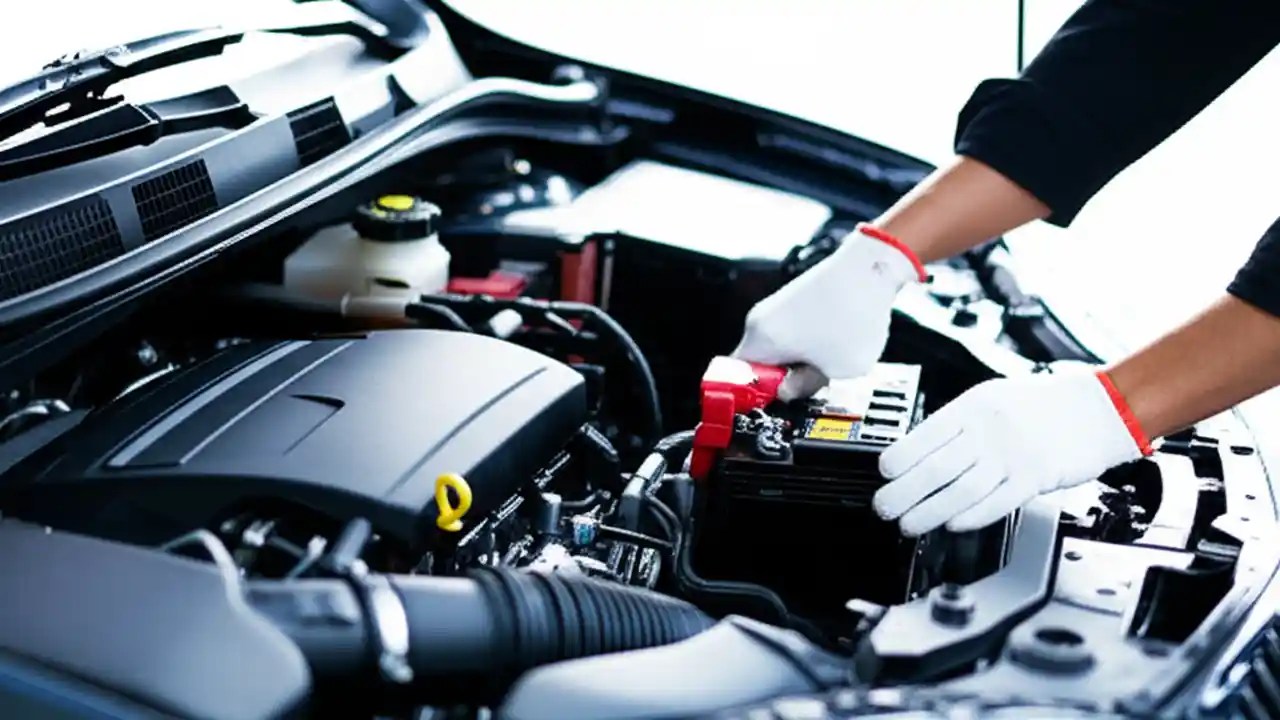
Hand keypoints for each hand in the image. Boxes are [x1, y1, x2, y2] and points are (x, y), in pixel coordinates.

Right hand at [732, 225, 924, 399]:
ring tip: (825, 362)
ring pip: (774, 349)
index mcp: (760, 340)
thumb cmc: (853, 314)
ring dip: (794, 362)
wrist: (873, 267)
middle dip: (779, 380)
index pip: (734, 379)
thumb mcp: (835, 369)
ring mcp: (774, 308)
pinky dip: (804, 344)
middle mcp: (760, 321)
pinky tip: (831, 343)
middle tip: (806, 388)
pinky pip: (787, 334)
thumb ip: (805, 386)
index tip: (767, 406)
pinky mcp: (791, 300)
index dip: (749, 397)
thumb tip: (788, 393)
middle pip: (755, 365)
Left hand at [873, 370, 1151, 535]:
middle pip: (936, 467)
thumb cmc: (1043, 405)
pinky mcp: (1036, 478)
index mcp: (974, 407)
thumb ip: (958, 425)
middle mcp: (989, 430)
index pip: (925, 434)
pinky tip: (951, 525)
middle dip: (903, 492)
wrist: (1099, 408)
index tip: (882, 474)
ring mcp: (1013, 455)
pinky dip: (971, 516)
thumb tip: (918, 451)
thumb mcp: (993, 400)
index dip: (899, 458)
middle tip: (884, 507)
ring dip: (929, 511)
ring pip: (961, 489)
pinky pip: (997, 502)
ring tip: (908, 524)